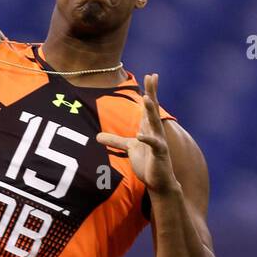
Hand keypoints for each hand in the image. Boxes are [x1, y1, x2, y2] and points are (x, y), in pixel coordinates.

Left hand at [96, 73, 179, 194]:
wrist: (159, 182)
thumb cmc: (147, 164)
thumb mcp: (129, 148)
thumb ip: (115, 140)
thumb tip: (97, 135)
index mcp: (149, 128)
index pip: (149, 106)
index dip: (150, 91)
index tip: (150, 75)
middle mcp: (156, 131)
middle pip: (154, 109)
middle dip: (152, 92)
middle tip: (152, 76)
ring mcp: (159, 142)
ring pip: (155, 124)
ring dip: (151, 111)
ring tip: (147, 98)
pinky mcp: (160, 154)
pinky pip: (154, 145)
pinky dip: (148, 140)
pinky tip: (141, 135)